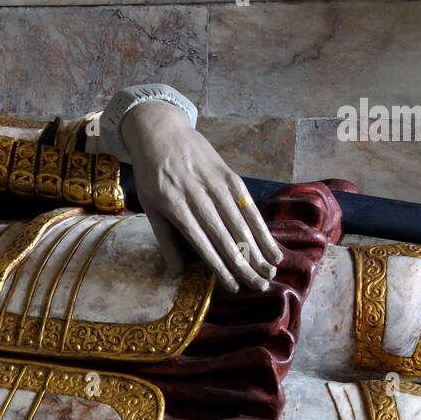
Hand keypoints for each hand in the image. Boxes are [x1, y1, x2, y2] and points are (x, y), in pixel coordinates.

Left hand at [121, 101, 282, 292]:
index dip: (219, 267)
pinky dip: (261, 228)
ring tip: (270, 272)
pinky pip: (248, 206)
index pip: (202, 243)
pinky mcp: (230, 176)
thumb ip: (165, 240)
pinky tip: (270, 246)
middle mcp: (198, 196)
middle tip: (259, 287)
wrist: (162, 132)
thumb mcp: (150, 207)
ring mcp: (216, 184)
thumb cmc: (152, 175)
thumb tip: (176, 274)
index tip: (233, 287)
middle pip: (225, 236)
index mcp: (175, 206)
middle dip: (244, 265)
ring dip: (258, 250)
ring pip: (241, 223)